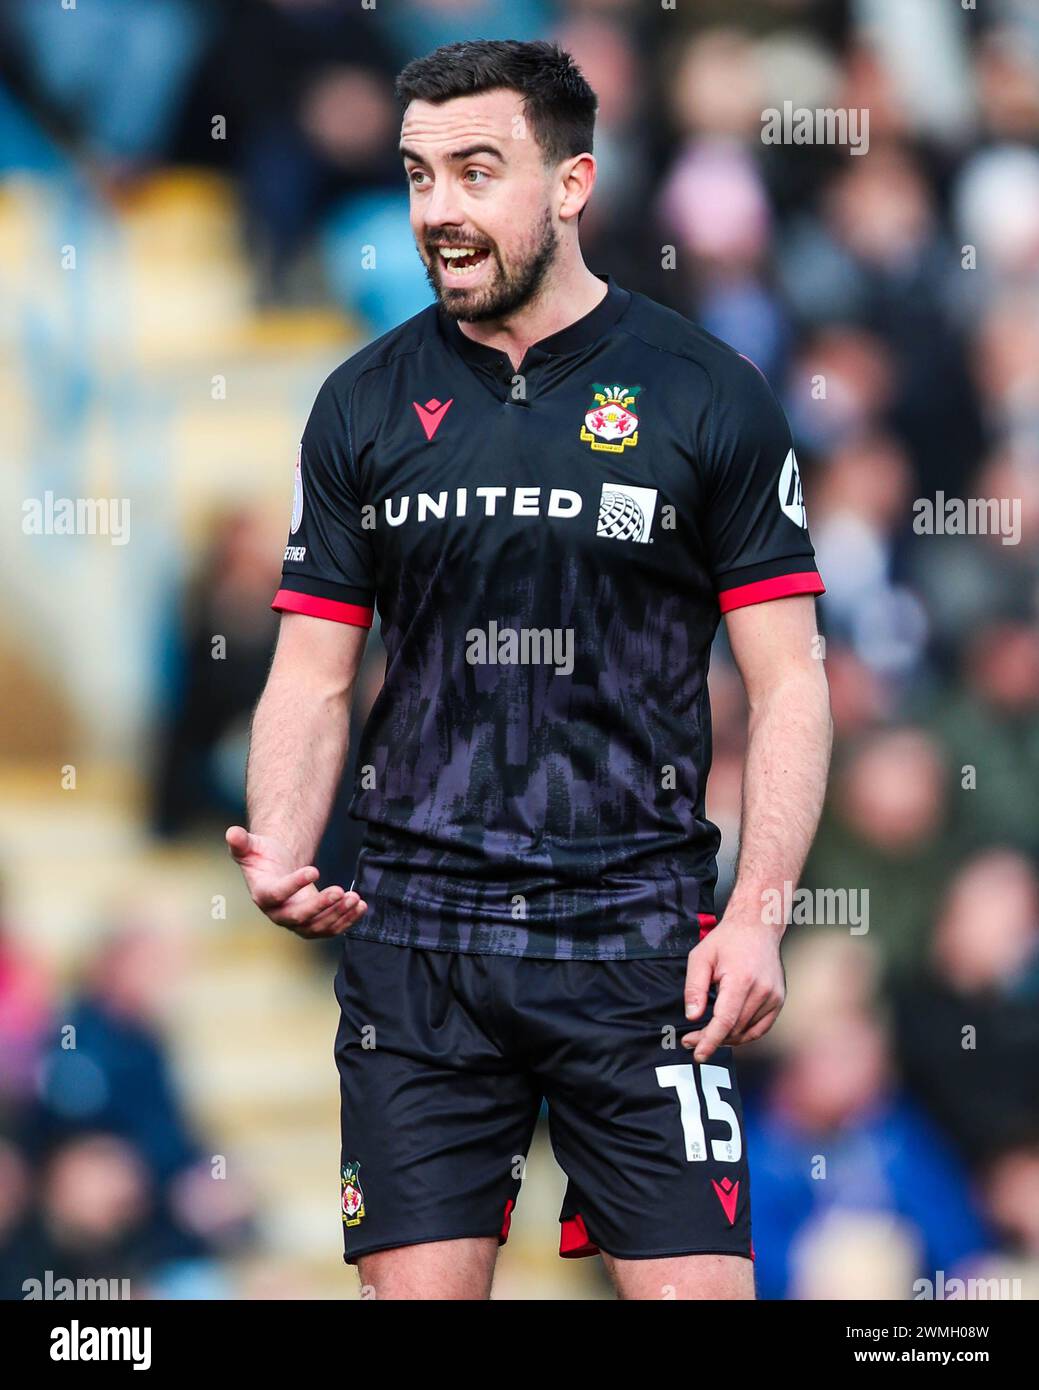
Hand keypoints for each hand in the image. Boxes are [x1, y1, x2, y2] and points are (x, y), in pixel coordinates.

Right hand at [225, 826, 366, 937]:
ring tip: (355, 898)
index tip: (315, 869)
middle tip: (340, 890)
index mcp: (263, 895)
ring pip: (317, 927)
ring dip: (338, 914)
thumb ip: (241, 841)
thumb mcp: (251, 846)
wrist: (276, 870)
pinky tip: (361, 906)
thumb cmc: (262, 857)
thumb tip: (232, 832)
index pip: (277, 894)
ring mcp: (296, 922)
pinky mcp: (314, 924)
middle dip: (321, 905)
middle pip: (299, 917)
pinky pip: (330, 928)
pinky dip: (347, 920)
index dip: (294, 884)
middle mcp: (278, 914)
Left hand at [681, 916, 784, 1061]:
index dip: (710, 1040)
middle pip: (734, 1028)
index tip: (697, 1054)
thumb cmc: (726, 941)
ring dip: (726, 1038)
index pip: (725, 1020)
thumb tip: (693, 1017)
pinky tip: (728, 1032)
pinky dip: (743, 1034)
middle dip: (711, 1039)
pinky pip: (760, 1028)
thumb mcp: (700, 957)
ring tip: (707, 1034)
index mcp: (741, 979)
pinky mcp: (779, 1000)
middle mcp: (762, 991)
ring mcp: (774, 997)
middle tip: (690, 1040)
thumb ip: (694, 988)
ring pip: (747, 1031)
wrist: (757, 927)